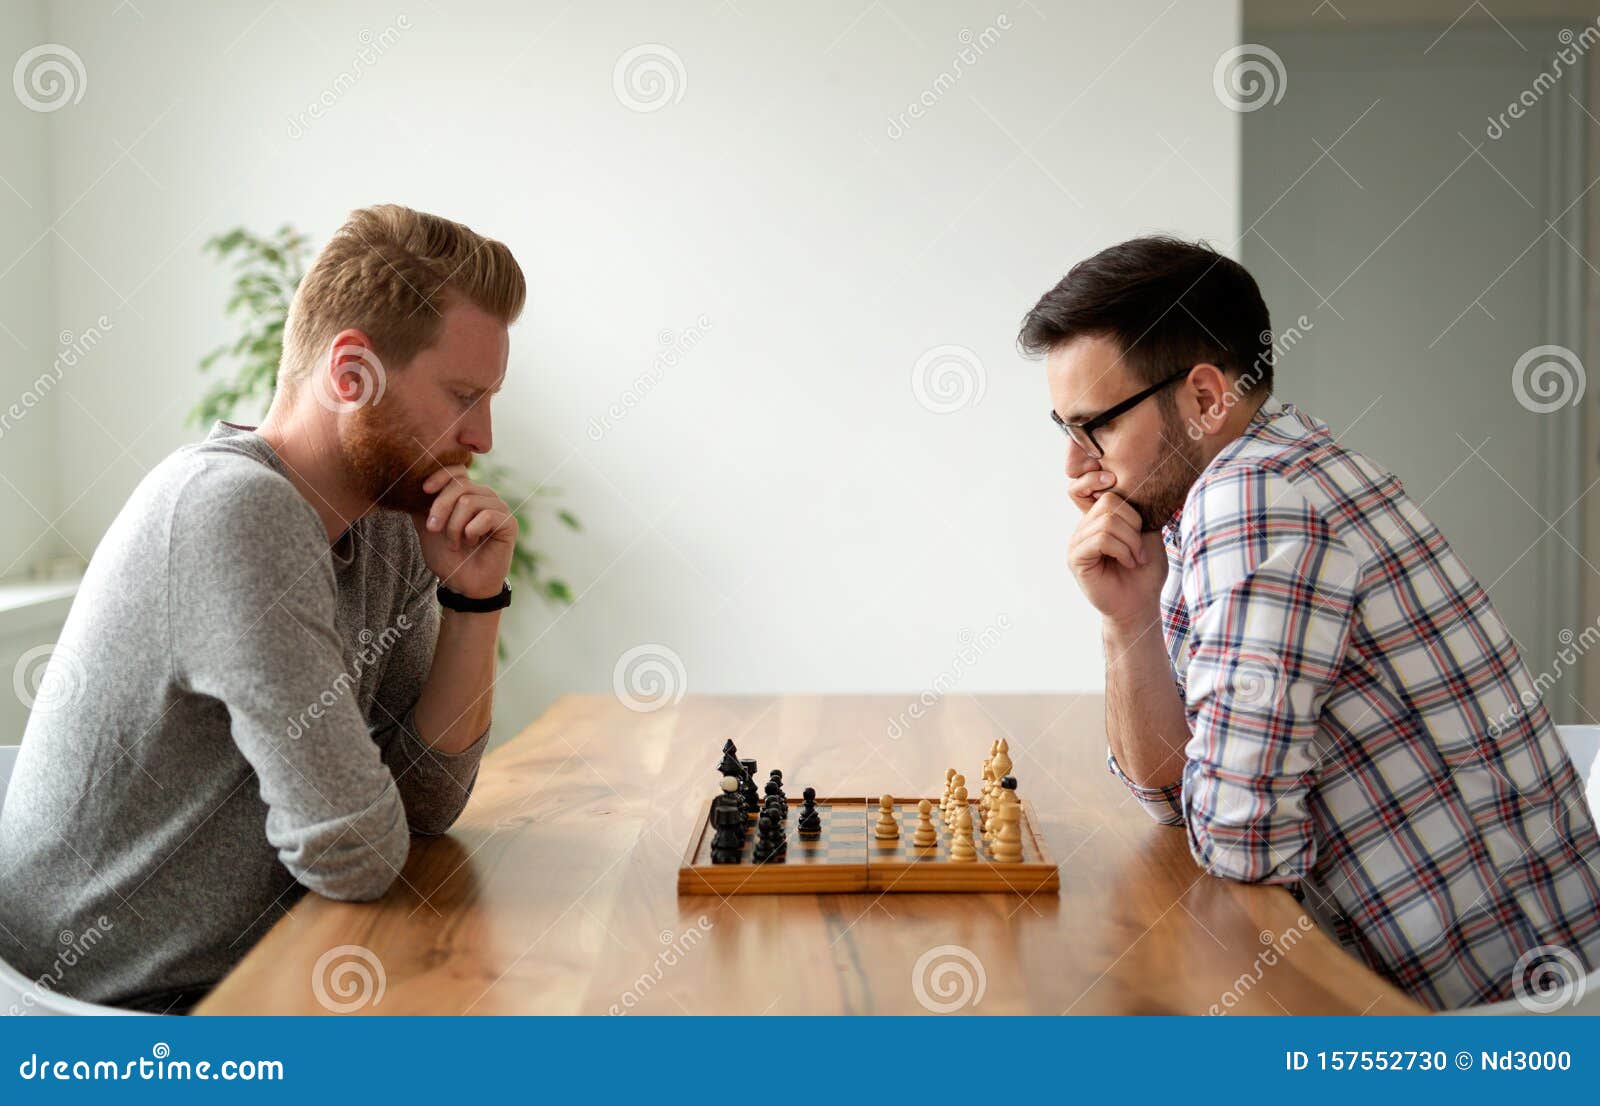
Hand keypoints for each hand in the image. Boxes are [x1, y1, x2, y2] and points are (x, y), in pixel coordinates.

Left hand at [411, 465, 516, 600]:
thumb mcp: (428, 528)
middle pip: (460, 485)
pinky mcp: (509, 523)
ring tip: (455, 543)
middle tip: (433, 530)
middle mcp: (485, 496)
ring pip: (469, 501)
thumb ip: (421, 506)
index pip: (457, 470)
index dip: (440, 475)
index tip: (424, 490)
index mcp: (467, 493)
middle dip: (440, 508)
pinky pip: (486, 516)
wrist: (464, 585)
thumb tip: (408, 483)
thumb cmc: (448, 557)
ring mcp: (499, 508)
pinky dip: (471, 532)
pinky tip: (472, 543)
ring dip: (454, 526)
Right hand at [1067, 488, 1168, 629]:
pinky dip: (1122, 550)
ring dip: (1130, 541)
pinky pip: (1101, 539)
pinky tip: (1129, 562)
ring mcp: (1077, 542)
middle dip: (1133, 524)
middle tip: (1140, 548)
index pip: (1092, 488)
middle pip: (1108, 502)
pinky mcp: (1076, 558)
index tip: (1119, 487)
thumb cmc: (1145, 572)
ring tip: (1136, 558)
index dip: (1101, 483)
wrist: (1140, 604)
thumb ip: (1139, 511)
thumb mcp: (1148, 534)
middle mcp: (1083, 528)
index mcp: (1097, 519)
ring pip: (1107, 522)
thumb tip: (1140, 485)